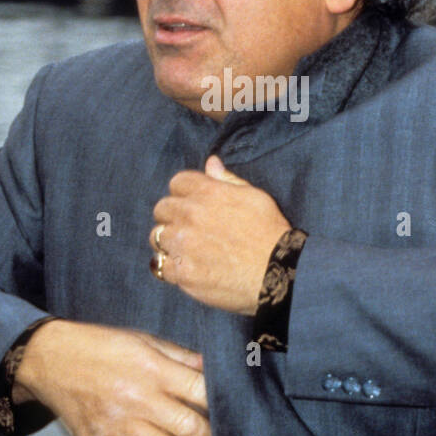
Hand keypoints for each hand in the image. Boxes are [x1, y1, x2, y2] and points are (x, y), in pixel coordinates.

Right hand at [13, 319, 212, 435]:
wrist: (49, 358)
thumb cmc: (98, 345)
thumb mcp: (141, 339)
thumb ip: (176, 355)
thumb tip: (207, 367)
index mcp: (151, 369)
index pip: (198, 391)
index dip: (219, 404)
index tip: (231, 412)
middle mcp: (137, 398)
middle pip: (186, 426)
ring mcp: (118, 422)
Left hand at [150, 155, 291, 315]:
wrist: (278, 273)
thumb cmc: (270, 233)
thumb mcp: (255, 197)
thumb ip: (227, 180)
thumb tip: (211, 163)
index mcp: (208, 192)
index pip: (177, 182)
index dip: (184, 193)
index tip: (192, 205)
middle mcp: (191, 215)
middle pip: (162, 208)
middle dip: (173, 216)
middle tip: (189, 229)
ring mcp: (184, 245)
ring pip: (156, 237)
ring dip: (168, 242)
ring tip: (186, 250)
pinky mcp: (182, 272)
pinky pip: (160, 266)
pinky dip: (170, 268)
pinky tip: (186, 269)